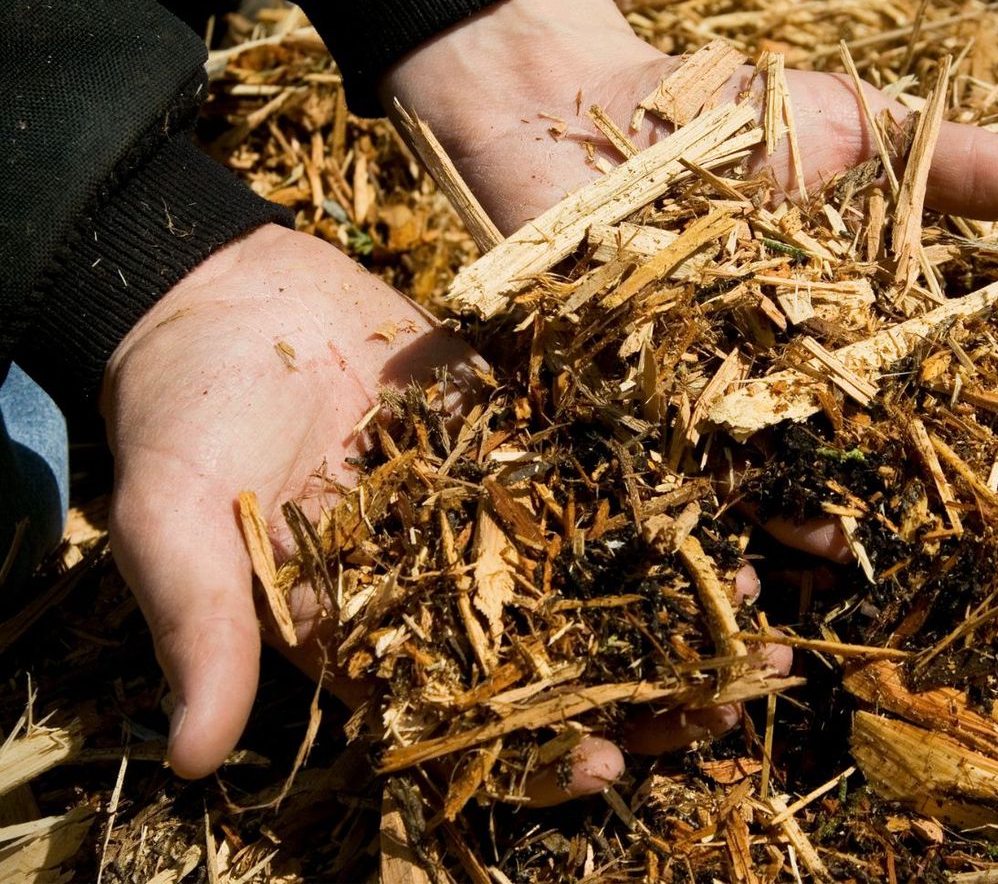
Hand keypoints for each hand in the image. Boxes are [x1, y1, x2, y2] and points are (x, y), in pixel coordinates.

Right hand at [103, 225, 788, 802]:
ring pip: (599, 572)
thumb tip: (187, 756)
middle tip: (731, 701)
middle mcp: (447, 585)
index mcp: (373, 633)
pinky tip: (735, 506)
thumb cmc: (183, 415)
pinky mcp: (521, 435)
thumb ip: (201, 629)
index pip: (465, 719)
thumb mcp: (177, 525)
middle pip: (559, 656)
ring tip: (757, 615)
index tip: (605, 764)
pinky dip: (665, 492)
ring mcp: (493, 510)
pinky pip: (601, 472)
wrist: (222, 296)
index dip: (534, 752)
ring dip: (678, 598)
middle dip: (645, 684)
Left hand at [382, 0, 997, 575]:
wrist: (585, 116)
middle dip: (992, 504)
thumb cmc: (730, 117)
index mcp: (873, 319)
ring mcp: (741, 408)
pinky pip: (713, 485)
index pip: (975, 379)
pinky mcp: (661, 420)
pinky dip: (756, 522)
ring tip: (946, 568)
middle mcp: (816, 379)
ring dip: (887, 532)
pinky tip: (810, 550)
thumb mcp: (856, 133)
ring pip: (820, 487)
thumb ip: (957, 166)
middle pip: (913, 455)